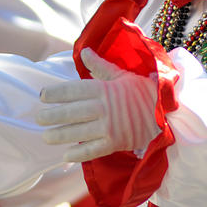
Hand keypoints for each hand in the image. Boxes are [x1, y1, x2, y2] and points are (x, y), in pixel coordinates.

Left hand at [37, 48, 159, 161]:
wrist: (166, 111)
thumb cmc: (142, 90)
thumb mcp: (121, 74)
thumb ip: (99, 65)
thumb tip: (83, 52)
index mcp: (104, 88)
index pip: (74, 90)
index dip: (56, 93)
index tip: (42, 96)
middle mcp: (104, 107)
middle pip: (72, 112)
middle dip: (53, 116)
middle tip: (39, 118)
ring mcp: (109, 126)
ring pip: (78, 132)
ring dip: (60, 135)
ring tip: (46, 137)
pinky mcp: (115, 142)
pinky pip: (93, 150)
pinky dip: (78, 154)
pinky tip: (66, 156)